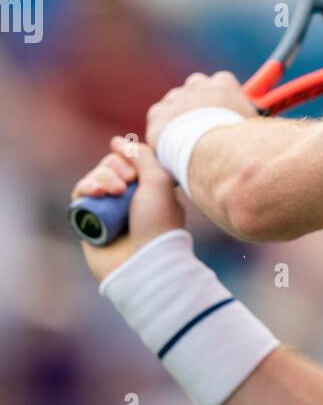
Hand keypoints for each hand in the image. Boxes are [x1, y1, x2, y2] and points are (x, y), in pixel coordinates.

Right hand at [71, 139, 184, 282]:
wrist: (142, 263)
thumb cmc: (157, 224)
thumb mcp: (159, 181)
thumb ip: (142, 156)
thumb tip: (117, 141)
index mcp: (149, 190)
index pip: (129, 161)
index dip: (127, 159)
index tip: (133, 170)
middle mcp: (127, 199)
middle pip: (110, 167)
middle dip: (114, 168)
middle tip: (125, 185)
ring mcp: (107, 209)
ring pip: (94, 178)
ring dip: (101, 177)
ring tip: (112, 192)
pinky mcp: (88, 220)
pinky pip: (80, 194)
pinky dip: (85, 187)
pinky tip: (95, 192)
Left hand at [145, 71, 256, 151]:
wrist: (211, 151)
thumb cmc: (239, 141)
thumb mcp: (256, 125)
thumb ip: (253, 119)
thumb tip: (262, 128)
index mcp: (224, 82)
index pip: (222, 83)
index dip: (222, 101)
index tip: (223, 114)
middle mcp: (198, 84)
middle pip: (196, 90)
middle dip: (198, 105)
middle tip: (204, 129)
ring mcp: (176, 97)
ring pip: (175, 105)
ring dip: (180, 118)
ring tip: (188, 142)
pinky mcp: (158, 115)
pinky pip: (159, 121)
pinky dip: (163, 132)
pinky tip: (173, 147)